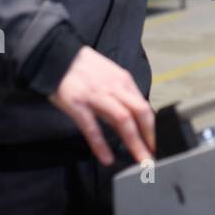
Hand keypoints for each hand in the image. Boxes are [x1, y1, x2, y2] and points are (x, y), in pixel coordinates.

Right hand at [49, 46, 154, 165]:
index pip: (144, 106)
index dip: (154, 128)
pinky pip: (92, 127)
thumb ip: (120, 97)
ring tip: (140, 160)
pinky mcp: (77, 104)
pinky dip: (101, 144)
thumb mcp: (108, 76)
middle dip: (150, 137)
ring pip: (122, 119)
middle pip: (140, 113)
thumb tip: (132, 120)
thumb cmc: (83, 68)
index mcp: (123, 81)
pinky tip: (106, 158)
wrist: (56, 55)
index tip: (158, 144)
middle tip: (155, 156)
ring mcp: (96, 96)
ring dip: (134, 142)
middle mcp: (113, 88)